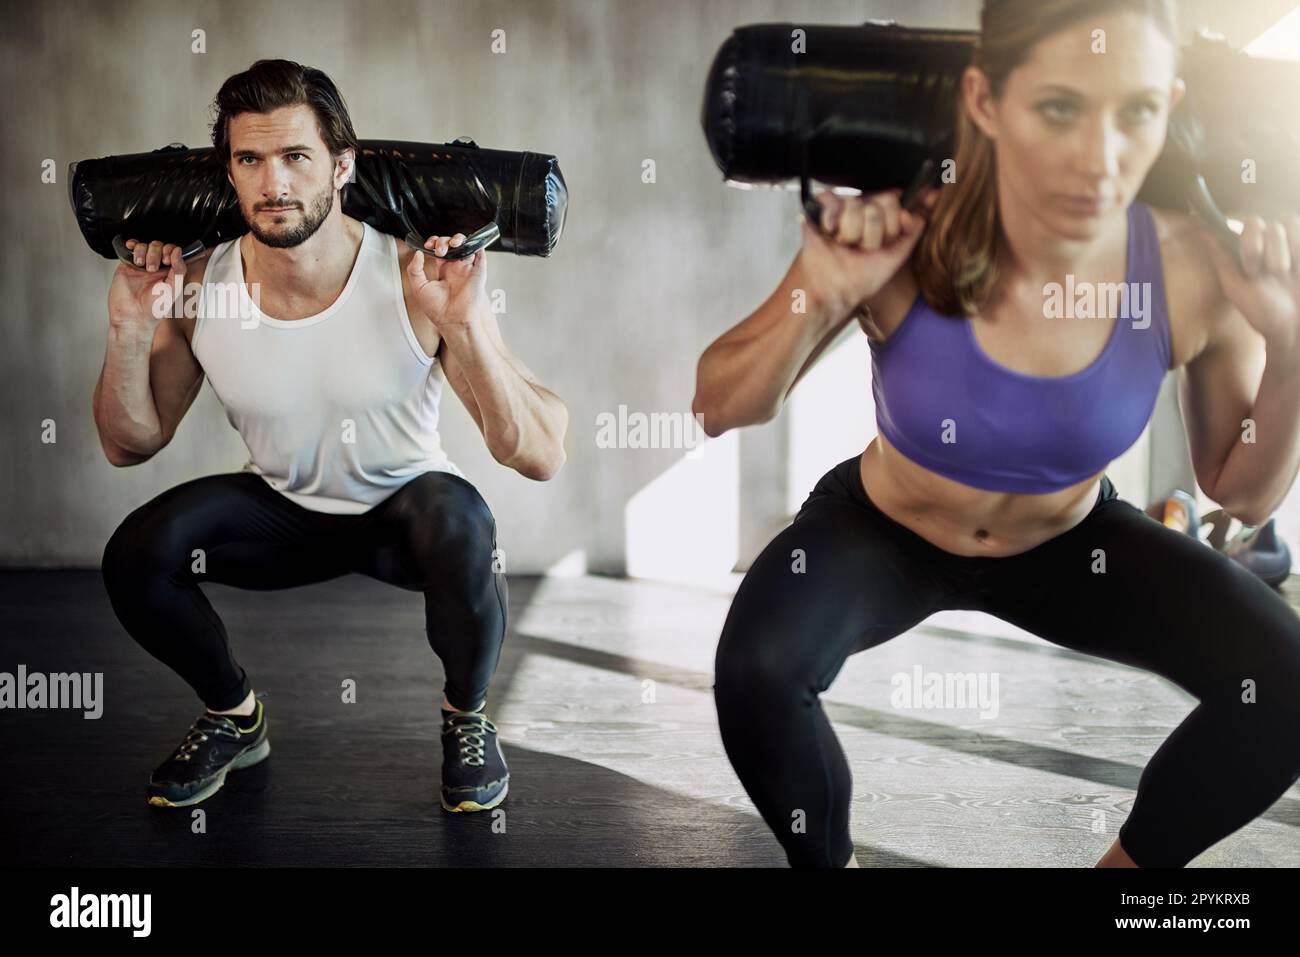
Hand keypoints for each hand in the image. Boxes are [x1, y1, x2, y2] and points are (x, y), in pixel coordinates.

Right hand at [107, 239, 187, 330]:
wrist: (134, 315)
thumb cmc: (155, 308)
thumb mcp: (174, 288)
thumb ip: (179, 269)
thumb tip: (179, 251)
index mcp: (170, 272)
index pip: (172, 251)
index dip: (170, 250)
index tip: (167, 259)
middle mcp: (156, 267)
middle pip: (158, 246)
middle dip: (156, 253)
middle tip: (152, 268)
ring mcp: (142, 265)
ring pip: (145, 245)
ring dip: (144, 251)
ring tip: (142, 266)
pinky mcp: (127, 265)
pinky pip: (130, 248)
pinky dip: (132, 245)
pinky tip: (133, 251)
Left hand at [406, 233, 487, 329]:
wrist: (452, 320)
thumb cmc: (437, 310)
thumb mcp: (418, 287)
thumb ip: (414, 269)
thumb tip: (418, 253)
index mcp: (444, 272)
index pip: (440, 250)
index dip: (434, 243)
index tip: (428, 245)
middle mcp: (456, 269)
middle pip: (451, 245)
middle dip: (443, 241)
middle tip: (439, 250)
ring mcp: (468, 269)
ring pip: (466, 245)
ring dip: (458, 239)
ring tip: (451, 245)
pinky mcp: (478, 272)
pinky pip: (480, 254)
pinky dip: (476, 245)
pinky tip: (467, 244)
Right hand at [797, 186, 937, 318]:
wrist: (834, 292)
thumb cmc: (861, 278)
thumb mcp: (896, 256)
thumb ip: (912, 232)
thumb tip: (923, 207)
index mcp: (880, 218)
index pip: (892, 202)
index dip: (890, 226)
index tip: (883, 245)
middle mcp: (861, 210)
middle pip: (876, 204)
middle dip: (871, 232)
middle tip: (861, 248)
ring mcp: (841, 209)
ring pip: (855, 205)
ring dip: (851, 233)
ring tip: (844, 245)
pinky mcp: (819, 210)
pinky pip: (830, 198)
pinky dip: (831, 216)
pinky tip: (830, 232)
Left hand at [1200, 214, 1299, 354]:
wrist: (1296, 327)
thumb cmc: (1263, 311)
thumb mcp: (1237, 289)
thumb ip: (1222, 260)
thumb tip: (1203, 232)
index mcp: (1251, 249)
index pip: (1251, 224)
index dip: (1252, 244)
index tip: (1252, 270)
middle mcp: (1272, 243)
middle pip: (1272, 226)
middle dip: (1272, 251)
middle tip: (1273, 276)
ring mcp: (1293, 245)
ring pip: (1291, 225)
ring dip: (1288, 251)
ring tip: (1287, 274)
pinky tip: (1299, 269)